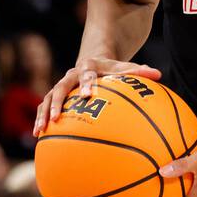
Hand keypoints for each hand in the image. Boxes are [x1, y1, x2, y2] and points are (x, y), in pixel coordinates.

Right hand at [33, 57, 160, 135]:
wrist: (94, 61)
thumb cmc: (113, 69)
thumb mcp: (126, 68)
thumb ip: (139, 72)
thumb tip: (158, 74)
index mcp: (88, 66)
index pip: (87, 74)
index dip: (87, 82)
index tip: (88, 94)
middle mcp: (71, 75)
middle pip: (61, 87)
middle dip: (58, 102)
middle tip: (57, 117)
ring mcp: (61, 85)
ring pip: (48, 98)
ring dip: (44, 113)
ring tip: (40, 130)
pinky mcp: (55, 95)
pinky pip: (44, 106)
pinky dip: (40, 118)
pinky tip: (37, 135)